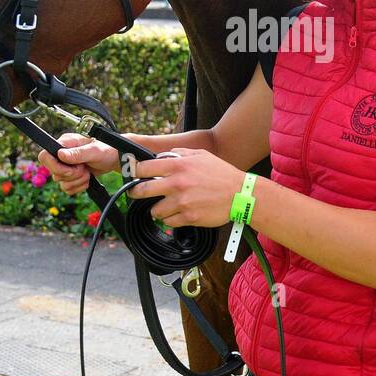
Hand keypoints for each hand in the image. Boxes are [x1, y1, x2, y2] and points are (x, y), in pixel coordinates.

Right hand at [38, 132, 121, 195]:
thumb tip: (61, 154)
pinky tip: (87, 179)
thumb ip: (78, 153)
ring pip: (61, 183)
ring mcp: (65, 167)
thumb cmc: (106, 150)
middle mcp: (62, 155)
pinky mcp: (71, 177)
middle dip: (72, 175)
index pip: (44, 156)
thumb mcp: (94, 150)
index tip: (70, 169)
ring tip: (88, 172)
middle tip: (84, 168)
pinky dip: (79, 187)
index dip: (55, 167)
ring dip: (78, 181)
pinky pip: (68, 189)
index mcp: (64, 144)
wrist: (113, 159)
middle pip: (54, 174)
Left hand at [126, 147, 244, 228]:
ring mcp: (182, 202)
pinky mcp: (188, 217)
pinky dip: (171, 219)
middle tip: (137, 194)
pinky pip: (169, 222)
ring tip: (167, 205)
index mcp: (179, 165)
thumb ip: (180, 154)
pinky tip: (179, 213)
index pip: (144, 168)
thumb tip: (163, 156)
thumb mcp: (201, 155)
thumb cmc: (221, 173)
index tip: (134, 175)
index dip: (135, 172)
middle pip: (141, 192)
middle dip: (137, 193)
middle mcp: (177, 183)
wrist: (240, 194)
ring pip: (155, 211)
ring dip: (158, 209)